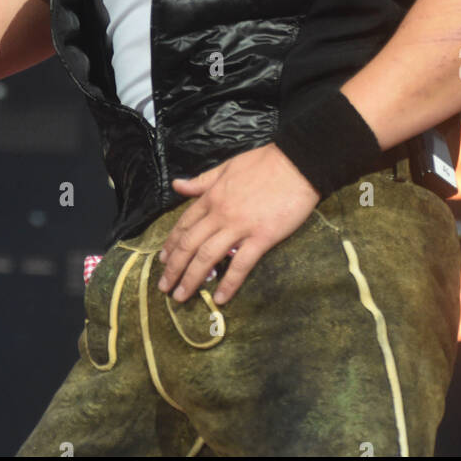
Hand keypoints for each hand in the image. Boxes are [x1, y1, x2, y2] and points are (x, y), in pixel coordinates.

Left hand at [157, 143, 320, 304]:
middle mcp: (220, 213)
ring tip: (180, 296)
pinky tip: (220, 298)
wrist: (298, 163)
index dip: (171, 244)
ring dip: (191, 279)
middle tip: (163, 287)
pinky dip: (229, 283)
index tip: (163, 261)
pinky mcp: (262, 237)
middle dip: (174, 268)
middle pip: (190, 244)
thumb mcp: (227, 166)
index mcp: (212, 196)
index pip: (184, 224)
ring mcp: (240, 226)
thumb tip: (177, 184)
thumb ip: (202, 180)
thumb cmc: (264, 162)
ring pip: (207, 257)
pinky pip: (241, 264)